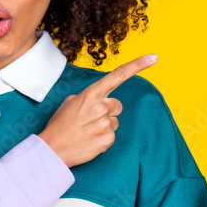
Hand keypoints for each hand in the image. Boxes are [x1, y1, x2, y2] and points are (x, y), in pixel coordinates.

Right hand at [38, 54, 157, 167]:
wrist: (52, 149)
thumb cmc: (60, 125)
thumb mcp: (70, 102)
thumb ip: (89, 97)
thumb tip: (100, 100)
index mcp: (91, 93)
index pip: (118, 75)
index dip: (138, 65)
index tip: (154, 57)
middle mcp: (102, 106)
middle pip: (118, 105)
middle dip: (108, 112)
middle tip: (90, 120)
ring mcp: (106, 123)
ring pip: (115, 122)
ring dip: (104, 126)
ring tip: (87, 132)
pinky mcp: (109, 139)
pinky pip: (112, 136)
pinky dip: (103, 139)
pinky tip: (90, 141)